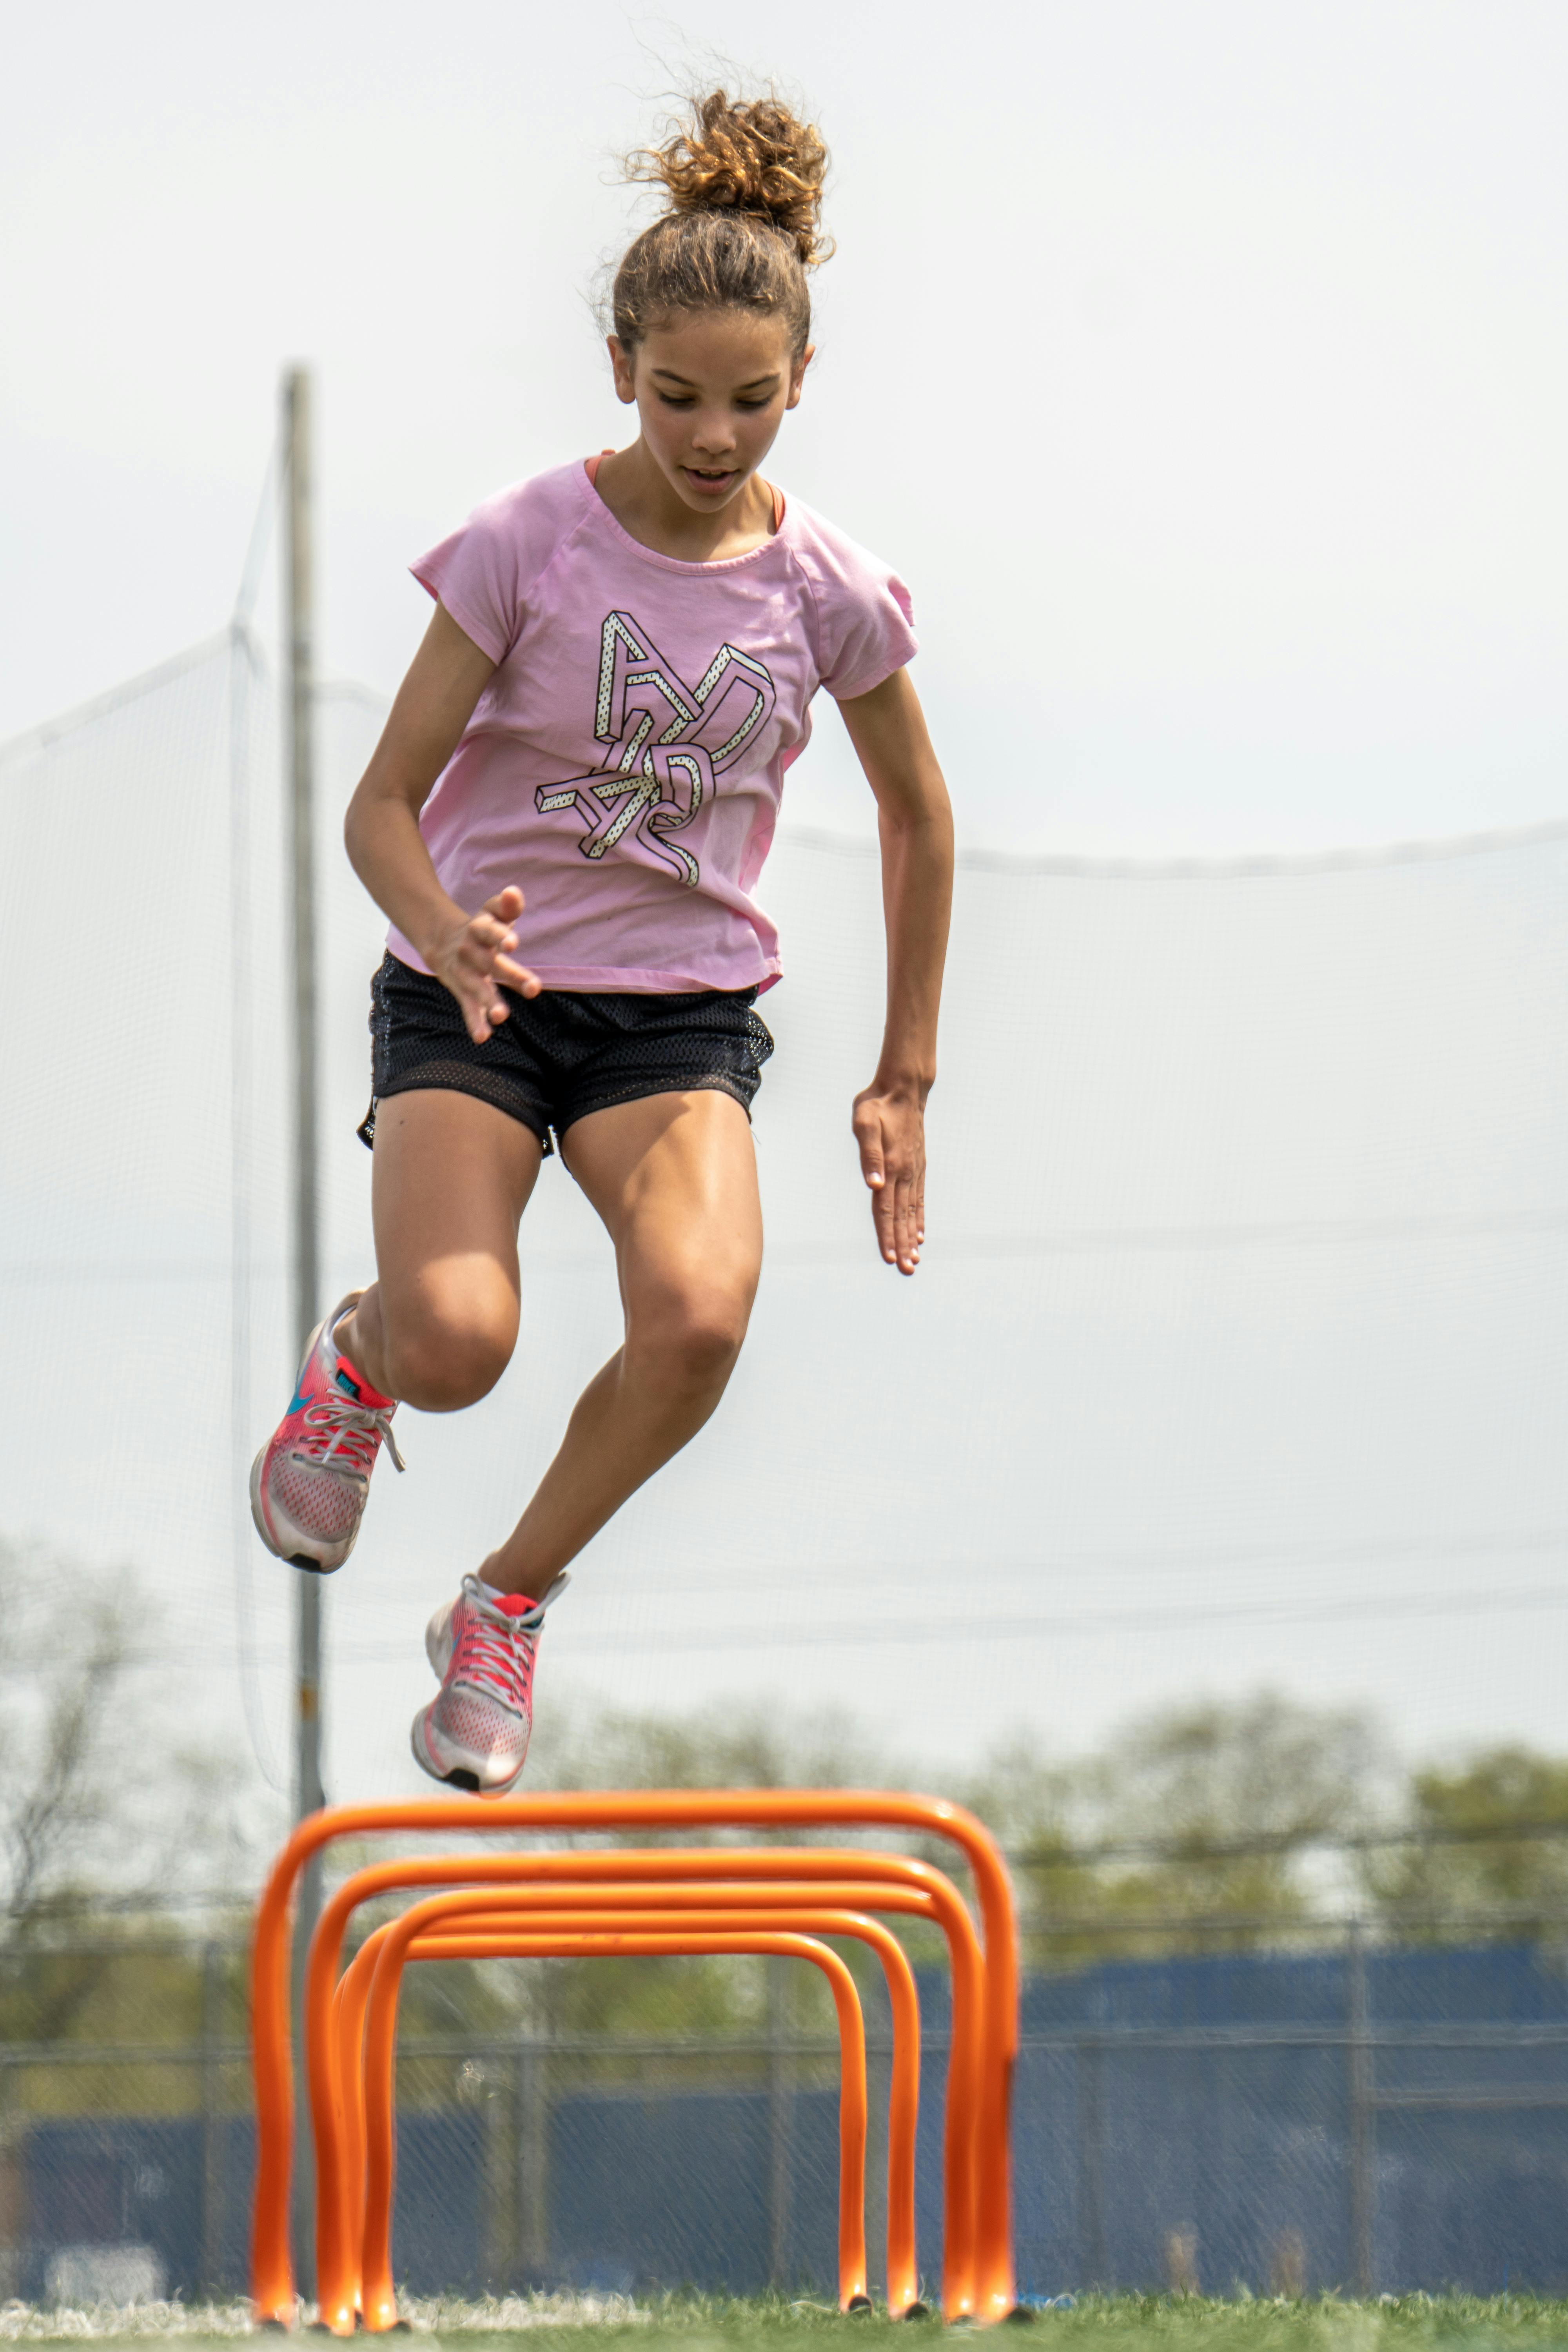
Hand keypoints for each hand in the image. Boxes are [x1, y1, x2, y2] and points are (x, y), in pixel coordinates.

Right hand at [430, 887, 541, 1044]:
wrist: (440, 940)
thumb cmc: (481, 927)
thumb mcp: (492, 914)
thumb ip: (506, 906)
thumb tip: (515, 892)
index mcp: (479, 929)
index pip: (490, 930)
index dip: (501, 936)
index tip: (513, 943)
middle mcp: (471, 952)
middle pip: (491, 963)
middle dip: (511, 975)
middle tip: (534, 988)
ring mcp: (465, 973)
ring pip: (477, 988)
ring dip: (490, 1002)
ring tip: (502, 1016)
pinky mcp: (461, 990)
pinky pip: (468, 1007)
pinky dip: (475, 1022)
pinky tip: (483, 1037)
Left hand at [851, 1080, 926, 1274]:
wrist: (903, 1089)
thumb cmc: (877, 1105)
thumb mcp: (864, 1123)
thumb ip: (869, 1154)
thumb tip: (874, 1184)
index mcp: (891, 1167)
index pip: (886, 1209)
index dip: (887, 1235)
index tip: (889, 1257)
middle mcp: (904, 1174)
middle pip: (901, 1217)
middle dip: (902, 1245)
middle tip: (906, 1270)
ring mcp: (913, 1172)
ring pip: (911, 1212)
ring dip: (911, 1237)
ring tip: (914, 1260)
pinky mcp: (917, 1167)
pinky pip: (918, 1199)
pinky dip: (919, 1219)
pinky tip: (919, 1234)